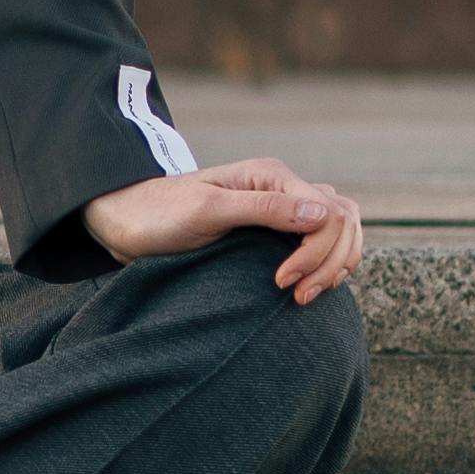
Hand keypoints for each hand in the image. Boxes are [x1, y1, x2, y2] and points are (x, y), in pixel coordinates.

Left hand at [84, 151, 361, 306]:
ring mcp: (282, 209)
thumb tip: (324, 213)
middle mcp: (284, 188)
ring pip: (340, 231)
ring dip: (333, 266)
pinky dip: (324, 266)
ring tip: (301, 297)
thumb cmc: (162, 215)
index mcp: (272, 176)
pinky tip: (304, 287)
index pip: (331, 213)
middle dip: (332, 262)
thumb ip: (266, 209)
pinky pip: (322, 243)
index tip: (282, 283)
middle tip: (298, 296)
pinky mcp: (274, 232)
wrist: (130, 223)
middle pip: (344, 221)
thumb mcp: (209, 211)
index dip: (317, 253)